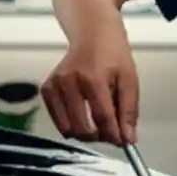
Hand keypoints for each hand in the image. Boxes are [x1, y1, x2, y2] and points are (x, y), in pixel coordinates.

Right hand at [40, 11, 138, 144]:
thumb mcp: (129, 80)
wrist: (93, 33)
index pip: (103, 118)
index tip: (123, 142)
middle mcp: (70, 82)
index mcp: (93, 78)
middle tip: (111, 131)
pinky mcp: (47, 89)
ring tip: (97, 121)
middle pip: (83, 127)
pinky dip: (71, 124)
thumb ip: (128, 111)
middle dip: (100, 136)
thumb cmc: (113, 55)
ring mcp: (55, 85)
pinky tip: (83, 113)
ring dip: (85, 133)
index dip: (114, 135)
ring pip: (68, 129)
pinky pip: (58, 121)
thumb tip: (128, 139)